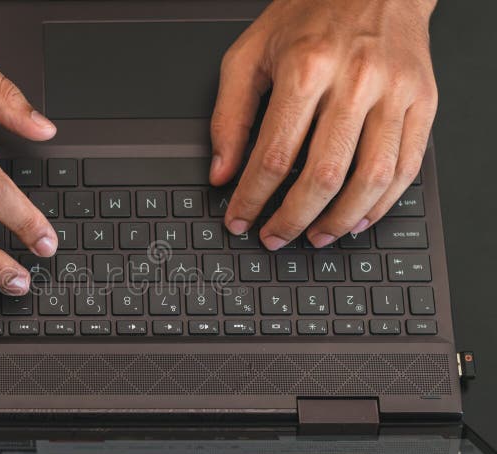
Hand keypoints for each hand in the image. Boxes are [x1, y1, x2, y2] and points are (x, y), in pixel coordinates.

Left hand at [210, 0, 437, 248]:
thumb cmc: (308, 15)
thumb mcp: (249, 55)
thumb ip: (229, 116)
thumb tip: (222, 172)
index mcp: (307, 68)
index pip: (274, 156)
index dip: (252, 198)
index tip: (239, 219)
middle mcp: (355, 81)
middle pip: (323, 176)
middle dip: (293, 219)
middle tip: (274, 237)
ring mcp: (395, 92)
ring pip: (372, 179)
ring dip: (339, 220)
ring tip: (315, 235)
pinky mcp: (423, 99)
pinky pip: (408, 166)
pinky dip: (382, 202)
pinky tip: (357, 217)